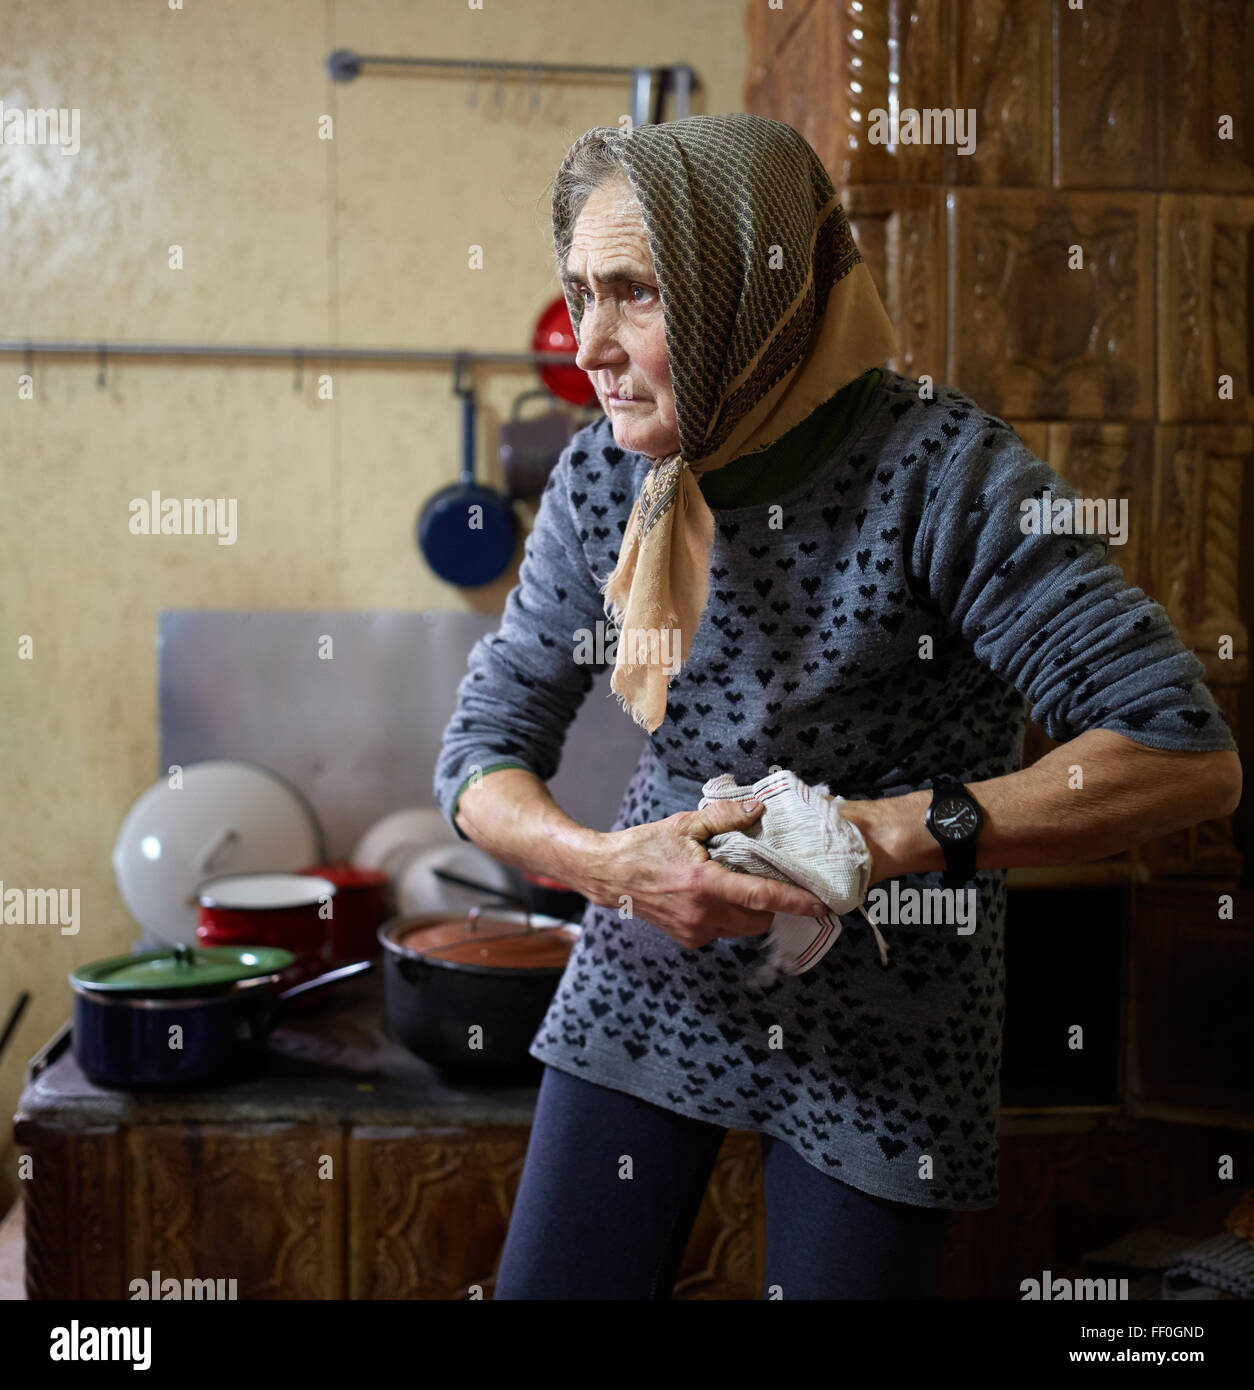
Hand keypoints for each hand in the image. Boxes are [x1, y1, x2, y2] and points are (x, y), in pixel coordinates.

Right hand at [575, 799, 829, 951]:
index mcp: (706, 884)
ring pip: (742, 929)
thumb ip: (726, 816)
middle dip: (770, 906)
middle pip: (759, 920)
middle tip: (766, 882)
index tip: (822, 906)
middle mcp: (703, 914)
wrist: (610, 875)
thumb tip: (759, 809)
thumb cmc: (647, 846)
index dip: (796, 902)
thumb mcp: (686, 823)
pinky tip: (712, 897)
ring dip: (748, 913)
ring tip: (734, 886)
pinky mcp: (689, 940)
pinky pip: (722, 932)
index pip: (762, 897)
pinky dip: (727, 918)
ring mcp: (695, 931)